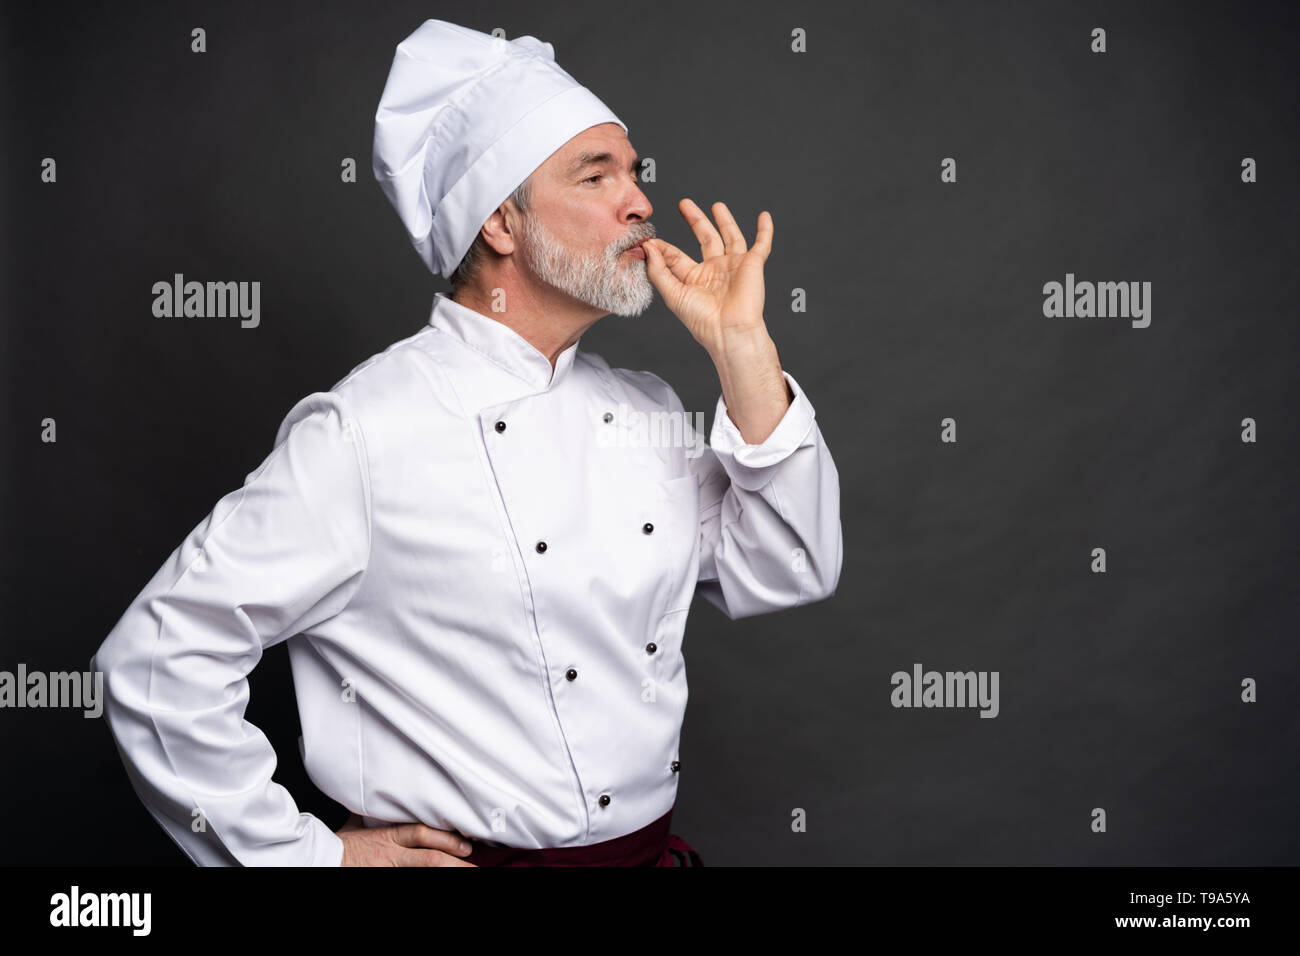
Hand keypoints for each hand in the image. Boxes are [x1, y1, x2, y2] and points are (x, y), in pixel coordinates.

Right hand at [336, 812, 476, 865]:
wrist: (318, 859)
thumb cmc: (337, 844)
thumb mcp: (358, 823)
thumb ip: (375, 814)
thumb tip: (381, 799)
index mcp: (388, 835)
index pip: (422, 833)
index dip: (446, 838)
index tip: (465, 844)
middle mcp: (391, 853)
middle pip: (429, 855)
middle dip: (454, 859)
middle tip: (474, 862)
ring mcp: (388, 867)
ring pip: (423, 868)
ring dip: (446, 870)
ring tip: (469, 872)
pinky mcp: (384, 875)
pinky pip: (409, 876)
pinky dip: (427, 876)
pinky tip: (441, 875)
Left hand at [640, 199, 772, 354]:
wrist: (729, 331)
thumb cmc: (701, 320)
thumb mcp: (673, 294)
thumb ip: (658, 270)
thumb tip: (648, 247)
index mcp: (694, 278)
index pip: (676, 256)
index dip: (662, 248)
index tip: (649, 239)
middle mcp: (714, 270)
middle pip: (704, 238)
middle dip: (695, 221)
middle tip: (684, 204)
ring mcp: (734, 266)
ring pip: (730, 236)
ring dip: (725, 221)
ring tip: (717, 205)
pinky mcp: (752, 265)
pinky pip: (762, 244)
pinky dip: (765, 231)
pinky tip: (765, 216)